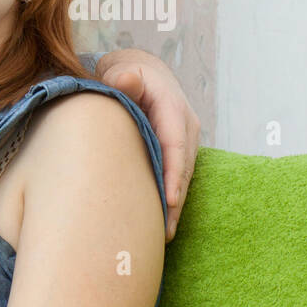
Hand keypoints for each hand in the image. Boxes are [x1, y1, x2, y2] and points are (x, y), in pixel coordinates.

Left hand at [96, 48, 199, 240]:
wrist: (139, 73)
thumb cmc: (123, 75)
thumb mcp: (121, 72)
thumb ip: (122, 79)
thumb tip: (127, 79)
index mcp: (172, 107)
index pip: (175, 144)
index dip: (173, 173)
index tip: (171, 200)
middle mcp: (185, 126)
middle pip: (183, 167)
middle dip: (176, 200)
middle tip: (164, 232)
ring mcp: (185, 140)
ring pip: (183, 176)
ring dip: (175, 205)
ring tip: (164, 235)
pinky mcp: (179, 150)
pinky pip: (177, 176)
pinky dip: (171, 197)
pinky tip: (162, 221)